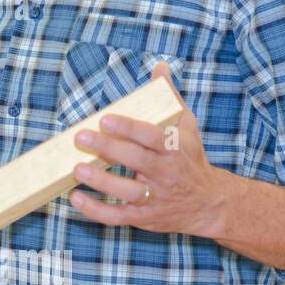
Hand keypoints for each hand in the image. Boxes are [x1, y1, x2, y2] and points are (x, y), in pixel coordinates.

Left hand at [68, 62, 231, 237]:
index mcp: (175, 148)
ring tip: (76, 169)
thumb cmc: (190, 159)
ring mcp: (155, 198)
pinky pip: (118, 217)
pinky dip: (96, 211)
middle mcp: (167, 173)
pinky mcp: (144, 217)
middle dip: (108, 149)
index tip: (105, 118)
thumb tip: (159, 67)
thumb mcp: (187, 128)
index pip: (152, 136)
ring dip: (101, 182)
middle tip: (81, 137)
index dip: (129, 128)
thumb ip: (170, 98)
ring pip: (128, 191)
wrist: (209, 203)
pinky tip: (75, 198)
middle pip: (138, 161)